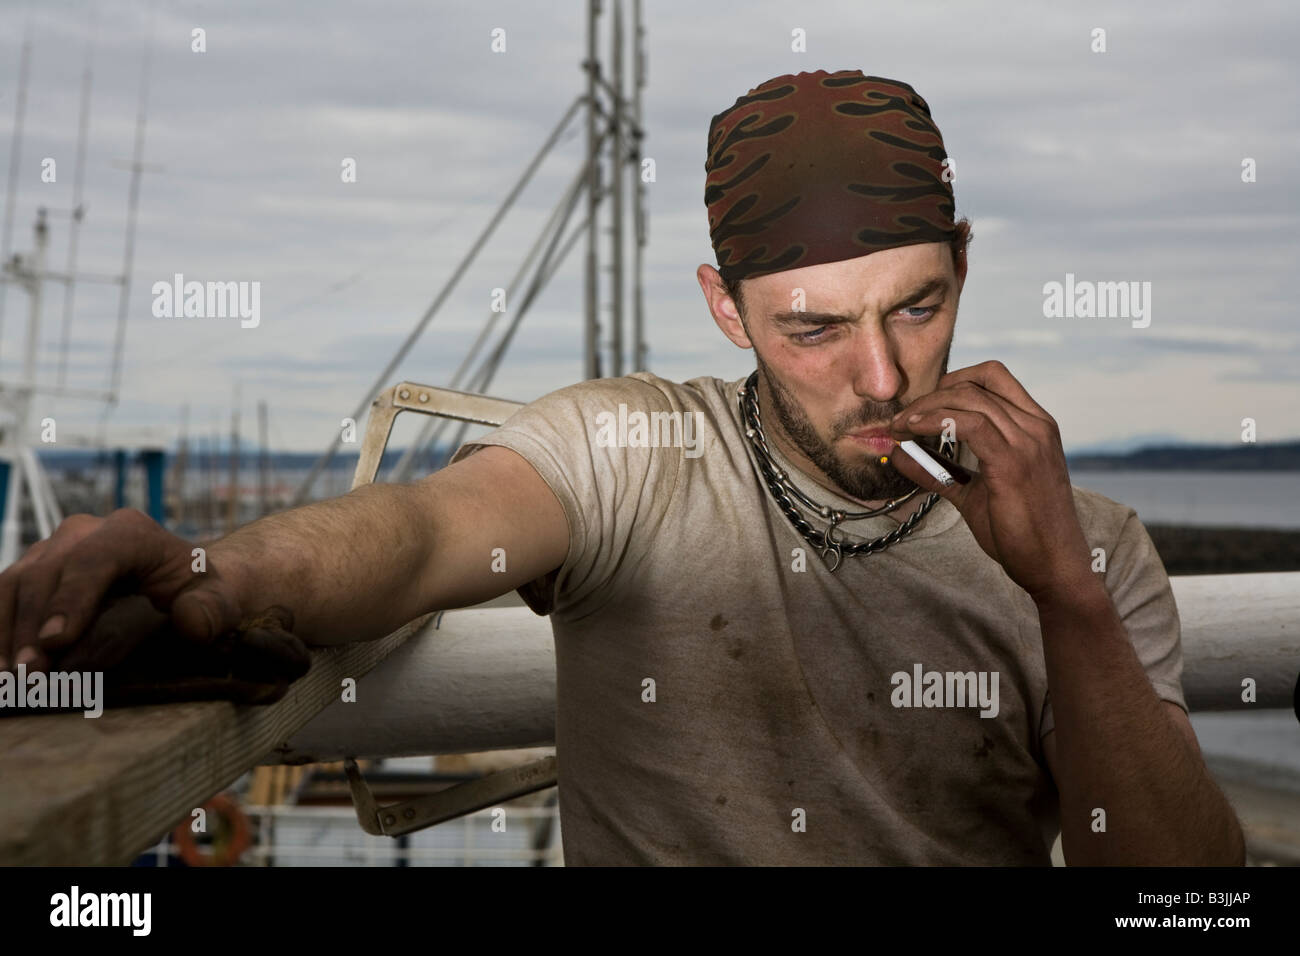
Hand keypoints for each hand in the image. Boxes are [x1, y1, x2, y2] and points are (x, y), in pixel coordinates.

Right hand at [0, 509, 246, 673]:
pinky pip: (4, 594)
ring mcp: (53, 548)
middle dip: (33, 627)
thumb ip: (212, 610)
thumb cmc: (198, 591)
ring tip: (8, 678)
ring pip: (15, 582)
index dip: (72, 598)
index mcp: (131, 532)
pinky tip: (0, 665)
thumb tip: (190, 622)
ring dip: (6, 631)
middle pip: (47, 573)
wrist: (179, 579)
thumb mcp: (219, 598)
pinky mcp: (33, 569)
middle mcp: (85, 532)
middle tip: (28, 677)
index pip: (94, 559)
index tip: (56, 641)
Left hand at [886, 360, 1091, 601]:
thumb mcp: (974, 493)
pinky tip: (913, 432)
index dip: (952, 381)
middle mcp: (1036, 426)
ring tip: (899, 427)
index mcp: (1035, 425)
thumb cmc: (1021, 531)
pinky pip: (969, 423)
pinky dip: (935, 420)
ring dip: (925, 407)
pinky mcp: (1013, 462)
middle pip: (975, 382)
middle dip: (930, 395)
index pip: (993, 376)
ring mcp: (1028, 441)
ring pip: (969, 397)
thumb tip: (900, 455)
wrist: (1054, 566)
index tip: (922, 405)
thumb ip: (940, 471)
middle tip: (900, 420)